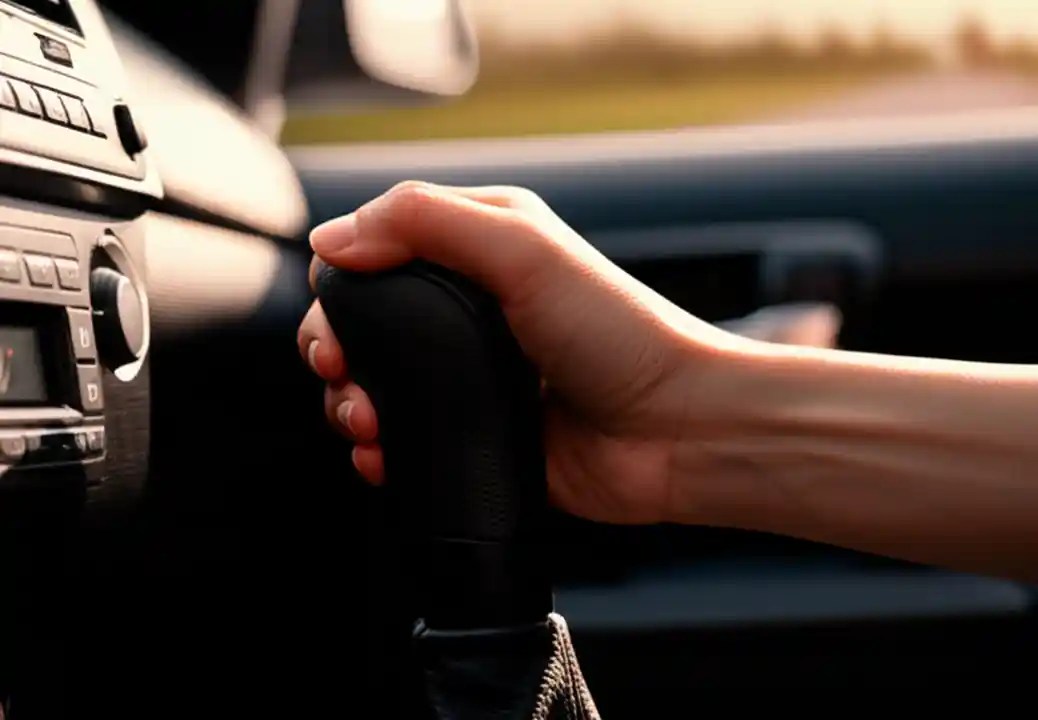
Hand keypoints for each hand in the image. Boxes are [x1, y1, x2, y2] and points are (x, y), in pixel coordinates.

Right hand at [297, 182, 727, 524]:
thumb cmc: (621, 333)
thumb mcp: (525, 247)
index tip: (337, 322)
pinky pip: (407, 449)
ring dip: (349, 408)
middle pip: (363, 329)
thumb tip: (333, 240)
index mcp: (481, 253)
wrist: (679, 431)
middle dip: (334, 353)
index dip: (341, 287)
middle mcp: (472, 316)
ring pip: (374, 391)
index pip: (378, 255)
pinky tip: (383, 460)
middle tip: (344, 375)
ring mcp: (474, 383)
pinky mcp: (479, 441)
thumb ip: (426, 222)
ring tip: (368, 424)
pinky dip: (380, 457)